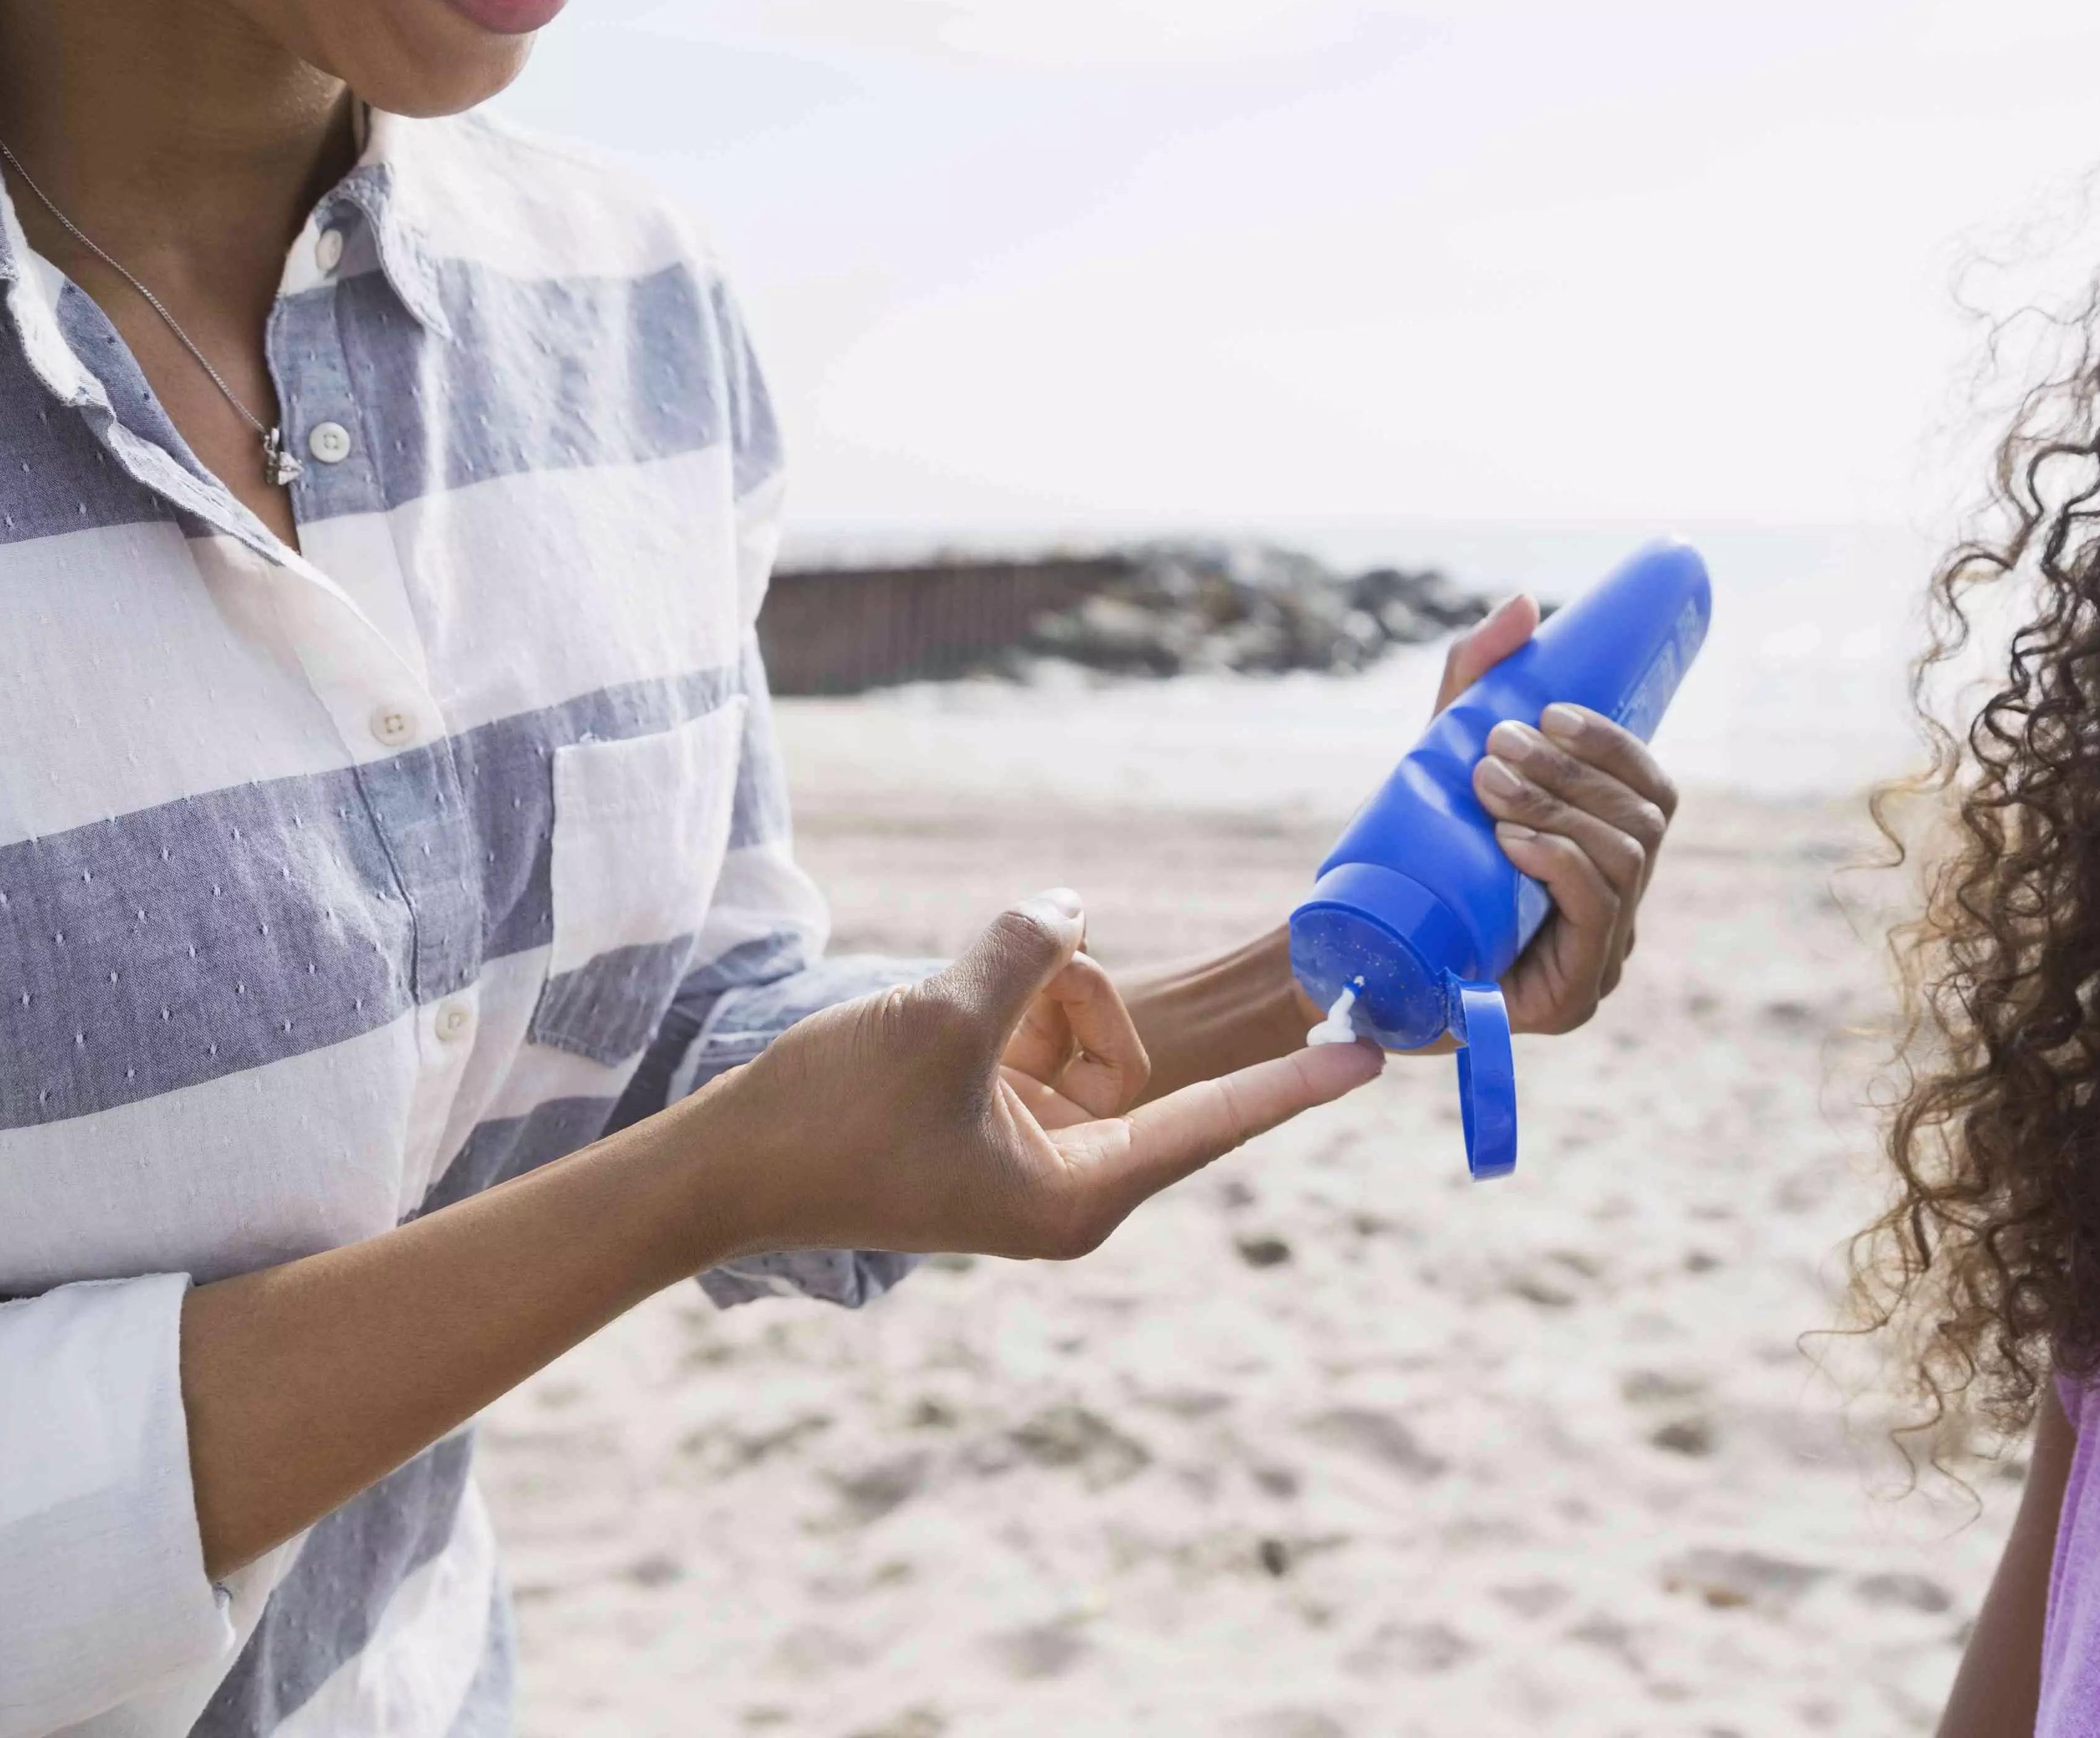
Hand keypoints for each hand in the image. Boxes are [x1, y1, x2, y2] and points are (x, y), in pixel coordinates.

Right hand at [695, 892, 1379, 1261]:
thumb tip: (1074, 909)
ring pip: (1077, 1026)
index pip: (1220, 1120)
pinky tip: (929, 1023)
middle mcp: (1076, 1178)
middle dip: (1061, 998)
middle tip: (976, 1007)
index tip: (1373, 1056)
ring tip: (935, 1023)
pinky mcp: (995, 1116)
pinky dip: (989, 1004)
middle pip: (1131, 1049)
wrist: (726, 1170)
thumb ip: (1030, 950)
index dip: (1297, 1080)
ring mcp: (1035, 1147)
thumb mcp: (945, 1016)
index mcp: (1085, 1191)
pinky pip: (1030, 1030)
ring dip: (1015, 995)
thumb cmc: (834, 1118)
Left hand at [1435, 596, 1683, 1033]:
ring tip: (1489, 782)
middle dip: (1575, 773)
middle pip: (1646, 822)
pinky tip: (1513, 840)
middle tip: (1498, 747)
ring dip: (1560, 808)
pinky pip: (1596, 915)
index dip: (1616, 745)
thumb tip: (1526, 604)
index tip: (1550, 712)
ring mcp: (1600, 961)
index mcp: (1609, 858)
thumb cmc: (1407, 859)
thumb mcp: (1441, 761)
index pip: (1654, 793)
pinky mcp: (1568, 1002)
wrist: (1347, 961)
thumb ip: (1479, 681)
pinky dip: (1560, 863)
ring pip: (1626, 861)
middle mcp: (1619, 912)